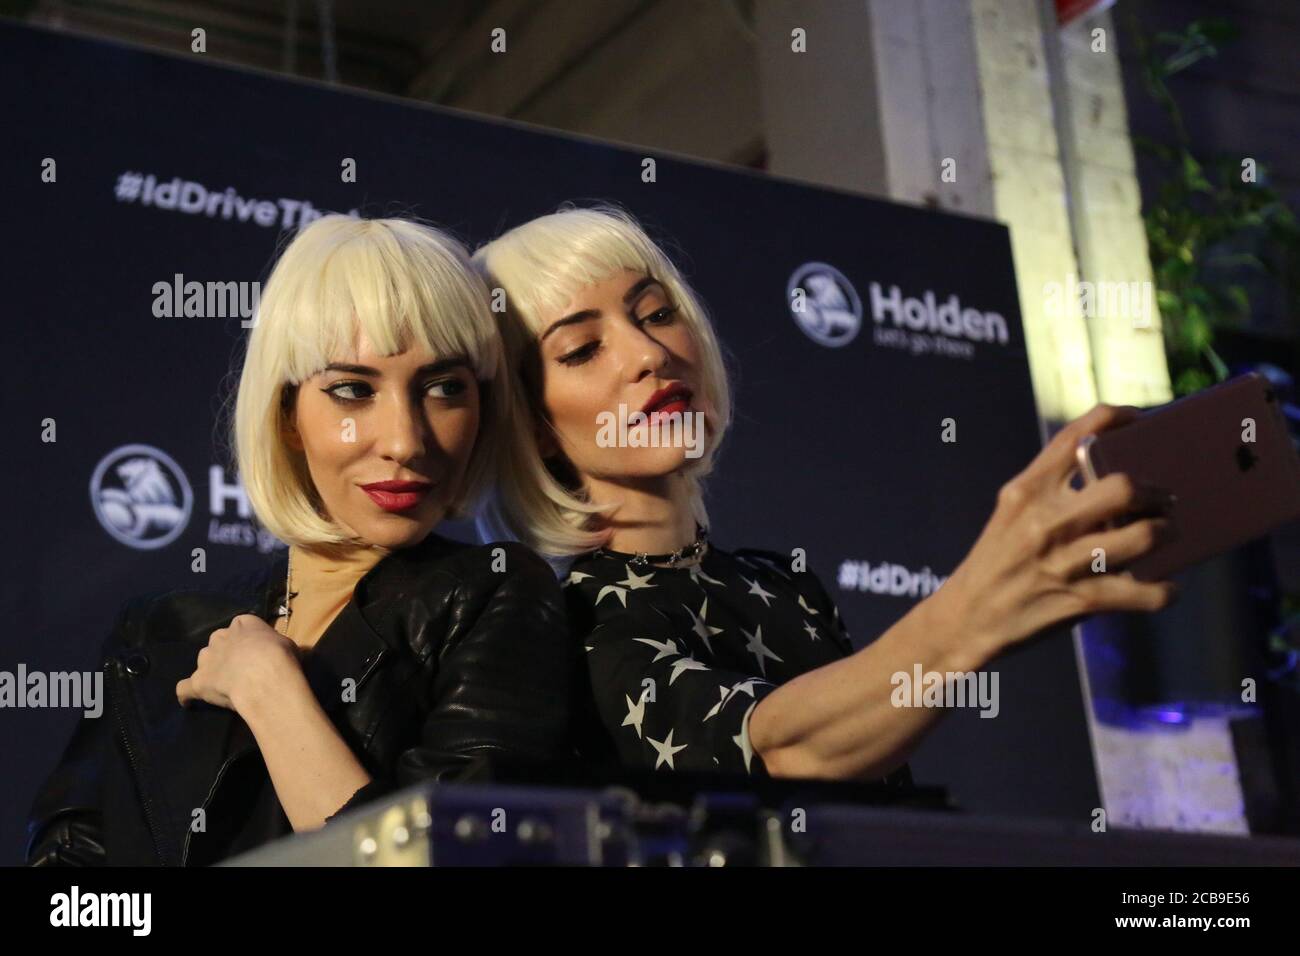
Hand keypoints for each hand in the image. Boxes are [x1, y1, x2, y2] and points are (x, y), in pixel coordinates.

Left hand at [176, 614, 301, 713]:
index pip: (241, 625)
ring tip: (221, 684)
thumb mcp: (289, 645)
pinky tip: (189, 701)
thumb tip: (280, 653)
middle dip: (226, 652)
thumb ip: (276, 646)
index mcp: (244, 624)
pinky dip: (186, 694)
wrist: (265, 679)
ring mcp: (207, 659)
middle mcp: (221, 637)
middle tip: (241, 668)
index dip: (247, 639)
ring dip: (210, 669)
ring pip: (203, 661)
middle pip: (218, 641)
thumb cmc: (281, 658)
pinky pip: (184, 688)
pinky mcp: (198, 682)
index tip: (256, 650)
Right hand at [933, 403, 1177, 656]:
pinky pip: (1144, 592)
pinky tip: (1164, 587)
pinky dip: (1163, 590)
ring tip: (1166, 534)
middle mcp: (1044, 522)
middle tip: (1162, 499)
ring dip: (1165, 534)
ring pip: (1142, 537)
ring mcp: (1062, 562)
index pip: (1072, 438)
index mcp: (1026, 492)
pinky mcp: (1079, 601)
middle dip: (1154, 492)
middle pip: (1122, 487)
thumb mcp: (1012, 515)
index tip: (1138, 418)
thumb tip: (1119, 482)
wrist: (965, 618)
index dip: (1113, 418)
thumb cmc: (998, 561)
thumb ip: (1053, 494)